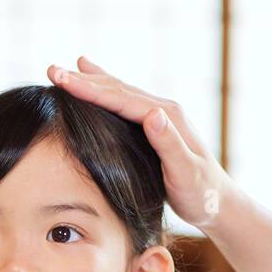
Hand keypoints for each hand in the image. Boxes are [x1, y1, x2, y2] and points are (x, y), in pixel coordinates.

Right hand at [47, 57, 241, 229]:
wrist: (218, 203)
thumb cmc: (201, 193)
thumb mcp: (186, 173)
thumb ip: (169, 144)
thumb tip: (152, 114)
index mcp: (167, 117)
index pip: (121, 98)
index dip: (90, 88)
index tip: (63, 80)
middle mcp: (163, 110)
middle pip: (117, 89)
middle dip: (83, 79)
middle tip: (52, 70)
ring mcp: (160, 117)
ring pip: (119, 92)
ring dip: (92, 80)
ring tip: (69, 68)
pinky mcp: (155, 127)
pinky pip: (124, 103)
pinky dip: (106, 91)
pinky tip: (96, 82)